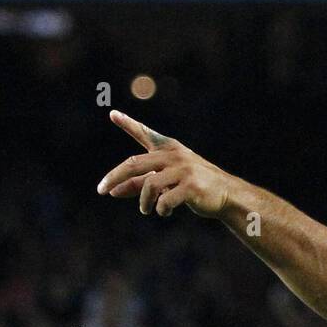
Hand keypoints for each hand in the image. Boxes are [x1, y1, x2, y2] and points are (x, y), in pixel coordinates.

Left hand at [96, 110, 232, 217]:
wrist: (226, 194)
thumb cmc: (193, 186)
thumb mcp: (165, 181)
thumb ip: (139, 184)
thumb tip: (112, 191)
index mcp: (169, 149)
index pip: (145, 134)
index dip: (128, 124)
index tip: (113, 114)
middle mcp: (174, 155)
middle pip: (135, 164)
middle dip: (114, 177)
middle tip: (101, 190)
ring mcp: (183, 170)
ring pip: (148, 186)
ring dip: (143, 202)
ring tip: (146, 210)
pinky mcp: (190, 186)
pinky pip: (164, 201)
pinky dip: (160, 209)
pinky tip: (165, 212)